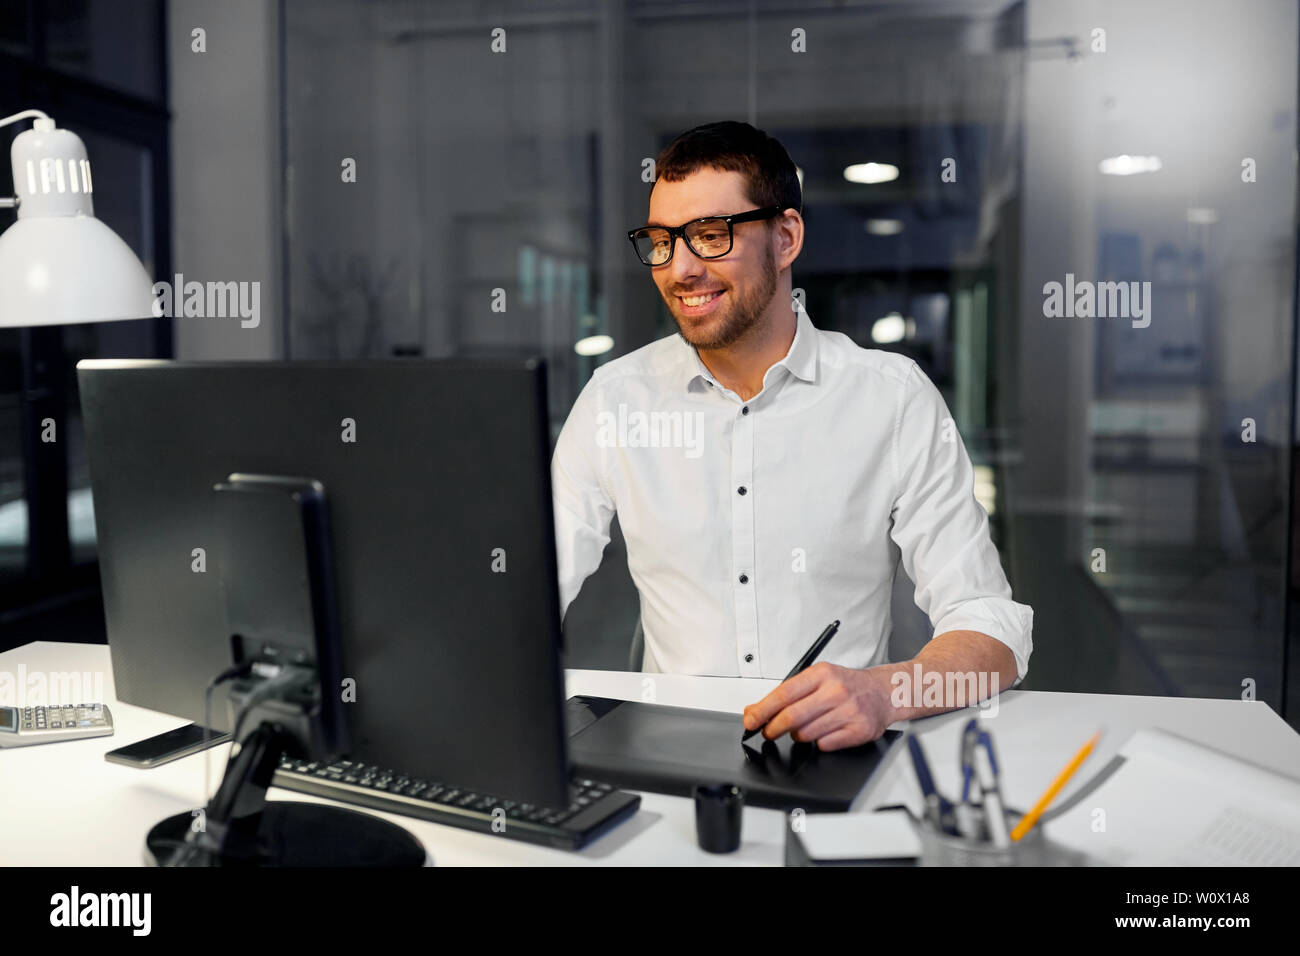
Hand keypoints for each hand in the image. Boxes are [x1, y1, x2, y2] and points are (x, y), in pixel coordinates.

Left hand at [741, 662, 894, 750]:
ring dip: (798, 735)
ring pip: (806, 734)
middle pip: (792, 717)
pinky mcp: (858, 730)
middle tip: (768, 732)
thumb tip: (754, 710)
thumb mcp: (818, 679)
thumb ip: (787, 693)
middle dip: (773, 728)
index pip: (784, 693)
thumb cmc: (846, 685)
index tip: (751, 720)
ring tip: (805, 727)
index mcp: (822, 674)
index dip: (763, 710)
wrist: (884, 691)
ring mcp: (848, 711)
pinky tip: (825, 732)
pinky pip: (824, 745)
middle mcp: (836, 691)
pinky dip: (818, 742)